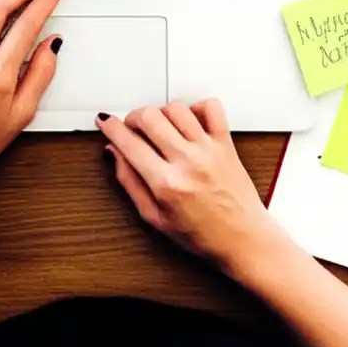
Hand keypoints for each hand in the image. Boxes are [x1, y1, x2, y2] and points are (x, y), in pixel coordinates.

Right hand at [97, 100, 293, 277]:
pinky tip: (189, 122)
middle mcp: (188, 162)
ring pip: (176, 108)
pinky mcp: (226, 144)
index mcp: (167, 184)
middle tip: (132, 128)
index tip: (105, 121)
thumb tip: (115, 153)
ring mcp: (209, 150)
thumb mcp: (155, 217)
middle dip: (133, 117)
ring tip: (160, 128)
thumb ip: (130, 182)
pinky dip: (196, 107)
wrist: (243, 239)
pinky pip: (211, 108)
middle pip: (149, 117)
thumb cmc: (202, 235)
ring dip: (161, 113)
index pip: (129, 143)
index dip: (111, 127)